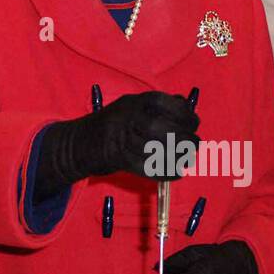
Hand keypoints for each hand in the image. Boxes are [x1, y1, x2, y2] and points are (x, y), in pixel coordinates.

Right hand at [34, 91, 199, 199]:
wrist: (79, 143)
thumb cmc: (113, 124)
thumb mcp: (133, 106)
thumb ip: (159, 106)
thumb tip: (186, 106)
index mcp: (136, 101)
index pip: (167, 104)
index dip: (185, 115)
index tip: (193, 124)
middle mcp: (128, 116)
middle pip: (163, 128)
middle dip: (185, 138)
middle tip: (195, 144)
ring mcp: (121, 137)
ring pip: (157, 149)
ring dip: (178, 156)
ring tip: (189, 158)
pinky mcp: (118, 159)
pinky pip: (148, 167)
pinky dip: (166, 172)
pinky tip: (177, 172)